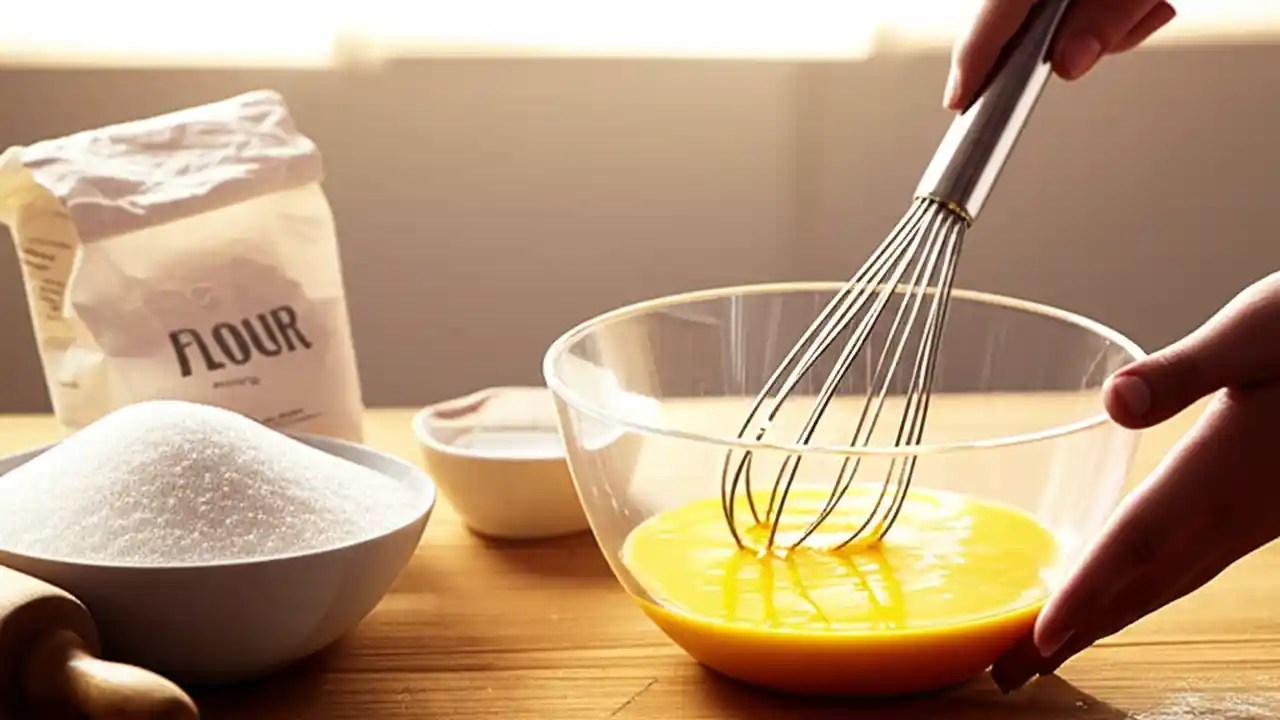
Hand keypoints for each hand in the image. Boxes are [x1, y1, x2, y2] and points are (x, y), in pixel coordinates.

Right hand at [945, 0, 1177, 109]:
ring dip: (1109, 13)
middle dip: (1070, 32)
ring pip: (1061, 6)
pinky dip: (1122, 1)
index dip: (976, 57)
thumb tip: (1069, 61)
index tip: (964, 96)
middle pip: (1026, 8)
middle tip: (1118, 27)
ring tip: (1149, 0)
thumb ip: (1109, 13)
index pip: (995, 8)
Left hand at [991, 270, 1279, 691]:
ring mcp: (1249, 517)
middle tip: (1010, 672)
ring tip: (1050, 648)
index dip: (1087, 594)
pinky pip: (1190, 567)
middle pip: (1141, 585)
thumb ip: (1186, 371)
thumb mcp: (1252, 335)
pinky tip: (1124, 589)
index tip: (1040, 638)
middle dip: (1076, 631)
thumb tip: (1116, 401)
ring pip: (1168, 584)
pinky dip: (1142, 591)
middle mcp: (1234, 510)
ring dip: (1106, 619)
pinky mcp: (1257, 509)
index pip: (1137, 544)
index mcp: (1220, 473)